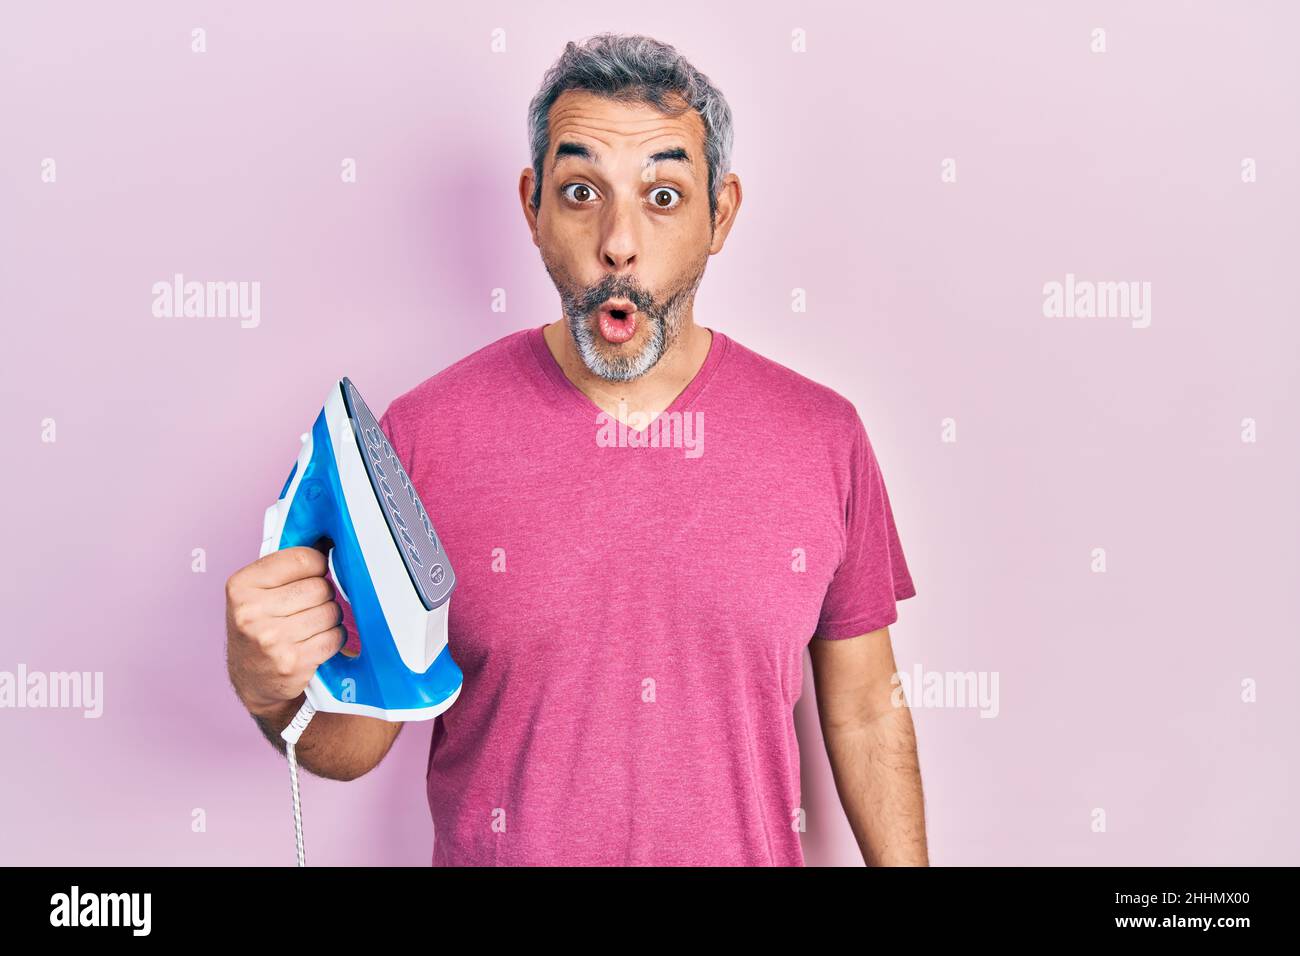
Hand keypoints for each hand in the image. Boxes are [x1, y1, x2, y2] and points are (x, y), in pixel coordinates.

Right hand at [225, 545, 345, 717]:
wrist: (252, 680)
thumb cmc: (258, 629)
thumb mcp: (254, 593)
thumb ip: (283, 568)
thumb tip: (327, 541)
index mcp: (241, 586)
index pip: (302, 559)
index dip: (317, 565)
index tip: (315, 572)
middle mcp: (251, 612)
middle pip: (320, 587)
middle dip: (323, 595)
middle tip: (309, 606)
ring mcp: (271, 639)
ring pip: (331, 611)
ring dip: (329, 618)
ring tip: (311, 625)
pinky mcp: (292, 662)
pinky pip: (334, 637)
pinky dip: (333, 638)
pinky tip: (316, 641)